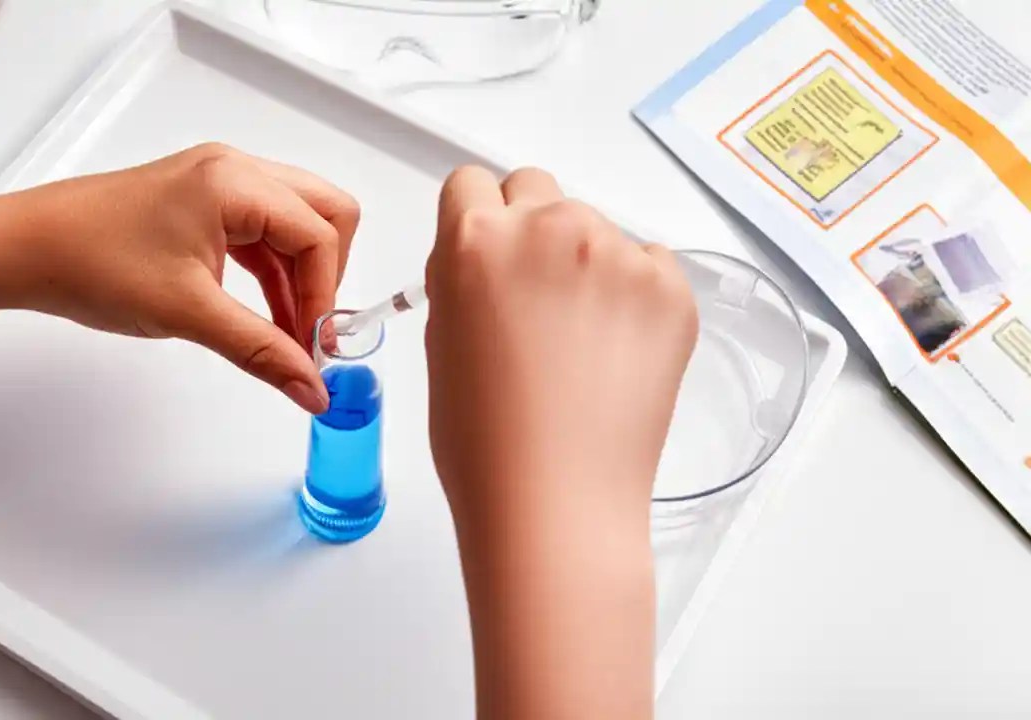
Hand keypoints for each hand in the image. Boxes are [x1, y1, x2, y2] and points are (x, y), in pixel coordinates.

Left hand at [0, 143, 357, 413]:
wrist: (24, 250)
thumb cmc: (90, 263)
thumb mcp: (188, 314)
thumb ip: (261, 351)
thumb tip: (311, 388)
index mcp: (234, 182)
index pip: (319, 235)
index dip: (325, 296)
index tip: (314, 349)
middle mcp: (234, 171)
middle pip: (324, 214)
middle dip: (327, 276)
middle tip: (311, 332)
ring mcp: (218, 184)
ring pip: (296, 225)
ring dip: (300, 279)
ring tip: (286, 337)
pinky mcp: (203, 203)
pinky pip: (263, 234)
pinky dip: (274, 274)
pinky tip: (264, 317)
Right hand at [425, 166, 695, 718]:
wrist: (555, 502)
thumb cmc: (483, 442)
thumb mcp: (440, 343)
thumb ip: (460, 279)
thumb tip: (483, 256)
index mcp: (475, 240)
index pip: (470, 184)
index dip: (475, 220)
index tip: (487, 252)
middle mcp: (548, 229)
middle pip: (535, 189)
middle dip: (530, 229)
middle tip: (533, 296)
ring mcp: (617, 255)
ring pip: (596, 227)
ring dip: (585, 263)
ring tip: (580, 341)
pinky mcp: (671, 288)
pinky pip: (649, 263)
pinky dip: (634, 294)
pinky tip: (616, 350)